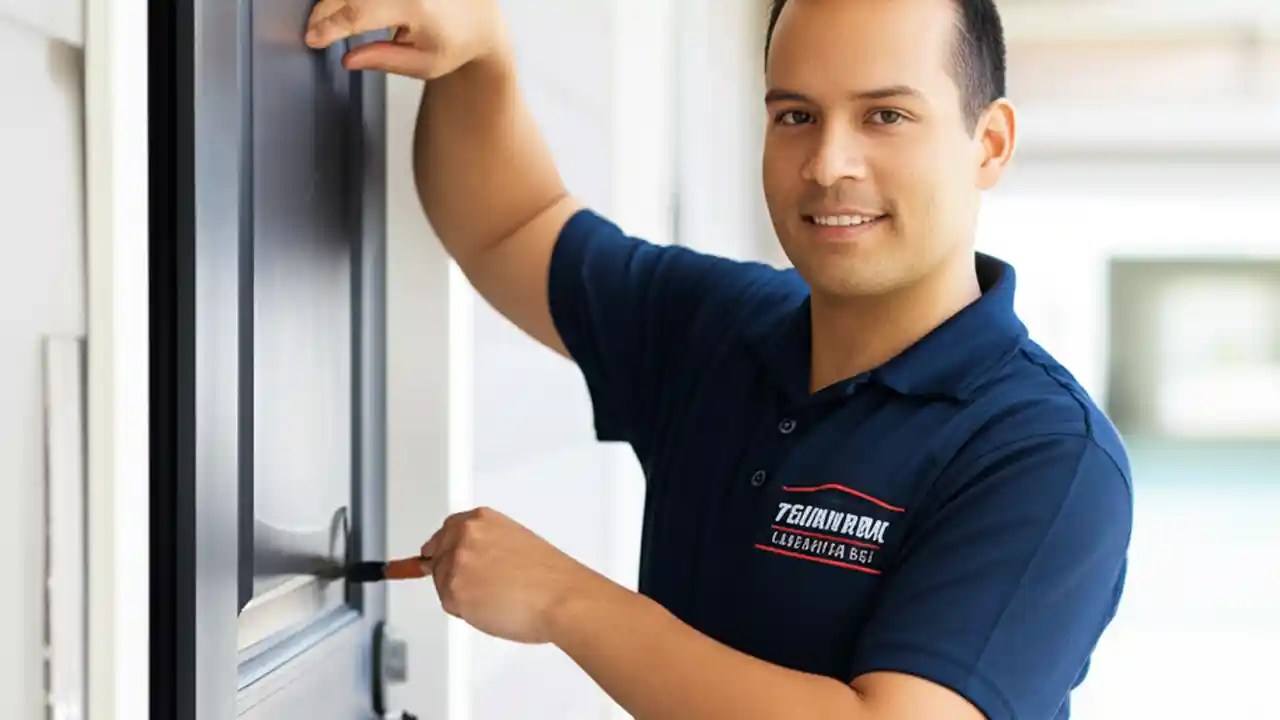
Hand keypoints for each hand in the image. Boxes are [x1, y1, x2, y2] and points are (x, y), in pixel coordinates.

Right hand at [304, 0, 508, 78]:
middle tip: (313, 33)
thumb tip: (347, 60)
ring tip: (324, 22)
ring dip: (333, 1)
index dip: (330, 27)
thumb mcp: (423, 63)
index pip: (359, 13)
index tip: (313, 39)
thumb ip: (383, 60)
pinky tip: (339, 7)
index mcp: (415, 6)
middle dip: (325, 12)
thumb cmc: (455, 42)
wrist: (479, 18)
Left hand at [419, 507, 611, 644]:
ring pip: (442, 584)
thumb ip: (483, 543)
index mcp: (481, 519)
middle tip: (482, 589)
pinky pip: (450, 605)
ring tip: (497, 598)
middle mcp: (464, 536)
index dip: (444, 548)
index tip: (438, 556)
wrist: (560, 598)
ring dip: (462, 594)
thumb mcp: (514, 541)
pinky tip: (493, 608)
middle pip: (438, 557)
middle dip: (452, 574)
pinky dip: (466, 611)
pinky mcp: (453, 591)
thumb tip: (461, 558)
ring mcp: (456, 563)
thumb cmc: (549, 577)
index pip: (446, 530)